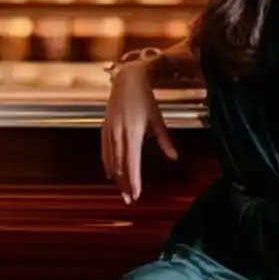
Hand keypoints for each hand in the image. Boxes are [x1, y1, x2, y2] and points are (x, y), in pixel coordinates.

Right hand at [102, 56, 176, 203]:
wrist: (126, 79)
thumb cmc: (145, 98)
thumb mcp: (157, 118)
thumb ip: (164, 139)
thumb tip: (174, 157)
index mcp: (133, 132)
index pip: (132, 163)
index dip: (133, 180)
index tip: (136, 194)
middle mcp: (118, 134)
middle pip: (120, 165)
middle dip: (124, 184)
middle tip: (129, 200)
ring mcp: (109, 131)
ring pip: (111, 160)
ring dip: (116, 177)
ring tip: (121, 191)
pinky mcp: (104, 127)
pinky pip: (104, 150)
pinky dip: (107, 164)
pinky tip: (110, 173)